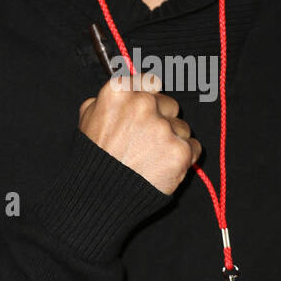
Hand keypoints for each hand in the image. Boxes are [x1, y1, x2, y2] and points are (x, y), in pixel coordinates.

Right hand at [78, 72, 200, 194]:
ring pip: (183, 128)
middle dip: (163, 122)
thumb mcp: (87, 120)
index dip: (151, 99)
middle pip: (170, 105)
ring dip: (173, 141)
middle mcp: (143, 104)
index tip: (150, 111)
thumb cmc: (92, 160)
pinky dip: (183, 159)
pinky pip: (193, 148)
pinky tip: (162, 168)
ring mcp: (162, 127)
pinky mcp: (179, 150)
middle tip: (146, 143)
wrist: (98, 197)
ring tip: (151, 160)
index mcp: (119, 91)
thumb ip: (106, 100)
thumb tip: (126, 87)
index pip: (151, 82)